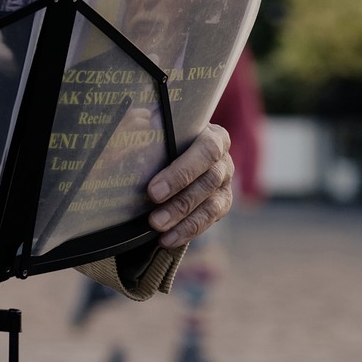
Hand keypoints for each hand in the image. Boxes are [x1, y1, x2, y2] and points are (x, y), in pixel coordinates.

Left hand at [144, 123, 233, 248]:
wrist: (173, 150)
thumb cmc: (163, 135)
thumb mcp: (152, 126)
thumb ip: (140, 123)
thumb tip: (137, 122)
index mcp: (212, 135)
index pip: (205, 152)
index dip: (181, 172)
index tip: (153, 191)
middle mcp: (224, 160)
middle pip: (208, 182)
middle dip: (180, 202)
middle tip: (153, 219)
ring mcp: (225, 183)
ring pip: (211, 205)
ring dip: (184, 221)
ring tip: (158, 230)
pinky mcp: (222, 203)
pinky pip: (210, 220)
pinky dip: (188, 231)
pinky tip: (168, 240)